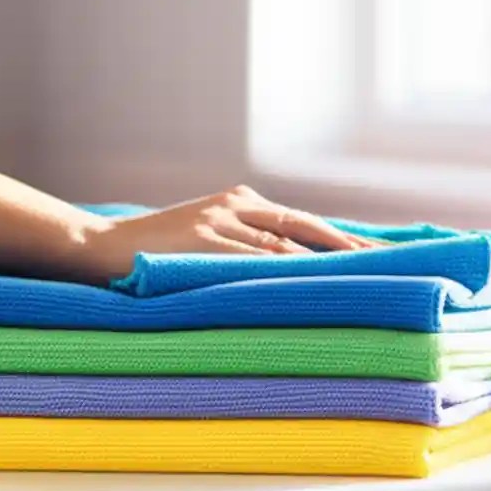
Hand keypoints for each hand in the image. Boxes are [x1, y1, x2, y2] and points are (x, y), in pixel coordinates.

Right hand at [78, 185, 373, 280]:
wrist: (96, 249)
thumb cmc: (154, 254)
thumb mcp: (206, 241)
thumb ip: (246, 248)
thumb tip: (297, 272)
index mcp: (241, 201)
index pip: (307, 222)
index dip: (347, 239)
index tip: (385, 254)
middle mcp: (236, 206)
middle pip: (309, 229)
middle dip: (352, 248)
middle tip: (394, 266)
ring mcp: (219, 223)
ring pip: (287, 249)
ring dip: (327, 267)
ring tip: (366, 282)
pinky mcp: (201, 244)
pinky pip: (254, 263)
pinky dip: (286, 277)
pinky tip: (315, 289)